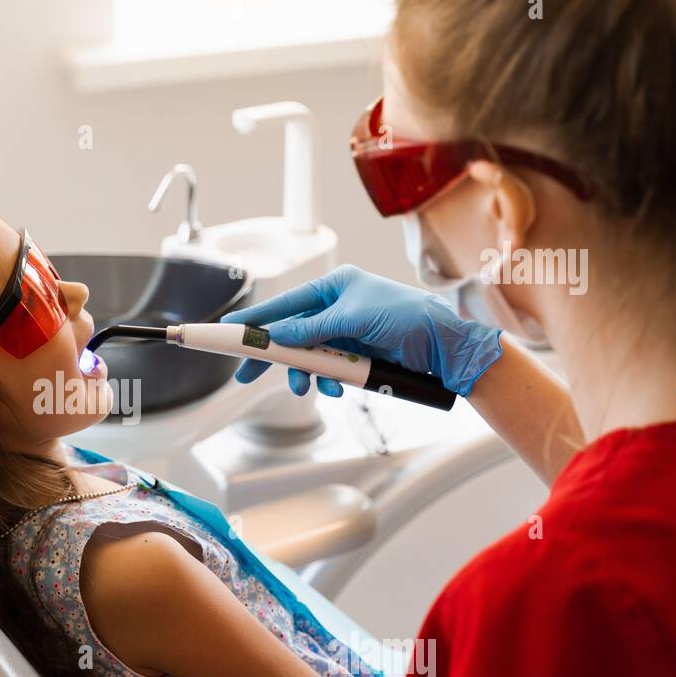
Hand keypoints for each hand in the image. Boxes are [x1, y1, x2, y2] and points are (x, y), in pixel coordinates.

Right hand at [221, 264, 502, 396]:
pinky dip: (327, 381)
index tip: (230, 331)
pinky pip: (328, 370)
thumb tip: (275, 335)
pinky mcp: (355, 355)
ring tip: (308, 389)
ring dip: (305, 375)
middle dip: (272, 356)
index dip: (256, 320)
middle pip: (290, 333)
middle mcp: (336, 307)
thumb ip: (311, 328)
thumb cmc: (408, 317)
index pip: (286, 303)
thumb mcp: (354, 319)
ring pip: (308, 357)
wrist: (446, 346)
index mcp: (335, 287)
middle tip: (246, 375)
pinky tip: (334, 388)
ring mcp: (345, 333)